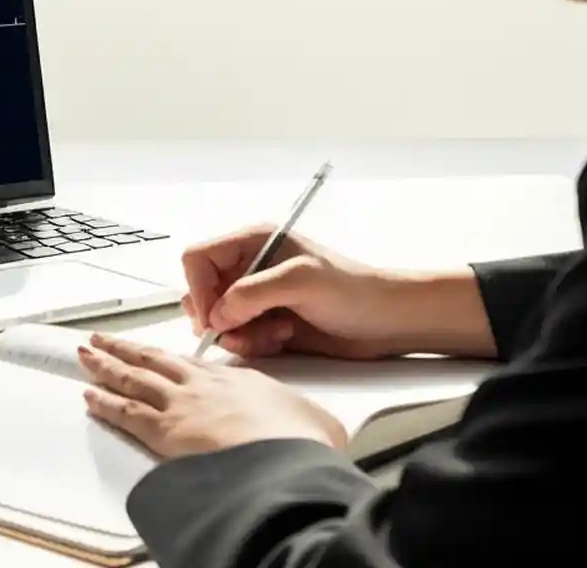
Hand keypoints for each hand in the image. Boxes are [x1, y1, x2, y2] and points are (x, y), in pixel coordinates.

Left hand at [77, 333, 345, 458]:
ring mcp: (180, 406)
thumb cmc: (300, 442)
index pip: (193, 363)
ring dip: (105, 366)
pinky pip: (125, 412)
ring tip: (86, 355)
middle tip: (102, 339)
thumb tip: (314, 427)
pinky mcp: (163, 432)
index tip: (155, 351)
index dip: (170, 357)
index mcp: (236, 379)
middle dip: (125, 348)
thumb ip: (302, 417)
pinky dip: (104, 402)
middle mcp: (202, 387)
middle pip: (154, 360)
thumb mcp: (314, 422)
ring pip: (133, 379)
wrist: (283, 457)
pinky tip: (89, 396)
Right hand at [181, 223, 496, 359]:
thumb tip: (217, 314)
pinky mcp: (266, 323)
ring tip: (275, 334)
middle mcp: (250, 266)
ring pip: (218, 320)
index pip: (198, 259)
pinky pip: (238, 338)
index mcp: (253, 242)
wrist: (388, 322)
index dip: (199, 288)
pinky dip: (253, 345)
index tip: (215, 316)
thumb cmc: (355, 290)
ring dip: (240, 334)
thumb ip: (252, 292)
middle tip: (243, 330)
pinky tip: (283, 339)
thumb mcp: (302, 281)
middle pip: (202, 292)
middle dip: (219, 317)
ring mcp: (257, 296)